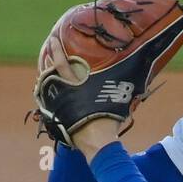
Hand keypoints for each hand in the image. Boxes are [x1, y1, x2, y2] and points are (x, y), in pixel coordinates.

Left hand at [38, 34, 128, 157]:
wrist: (97, 142)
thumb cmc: (108, 120)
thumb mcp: (118, 99)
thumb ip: (121, 86)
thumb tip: (138, 73)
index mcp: (76, 85)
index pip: (60, 62)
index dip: (55, 49)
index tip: (52, 39)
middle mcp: (62, 93)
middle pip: (48, 73)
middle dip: (46, 61)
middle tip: (46, 52)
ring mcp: (57, 106)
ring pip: (45, 87)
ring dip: (44, 77)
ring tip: (45, 70)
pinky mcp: (56, 118)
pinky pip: (47, 103)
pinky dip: (47, 95)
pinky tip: (48, 93)